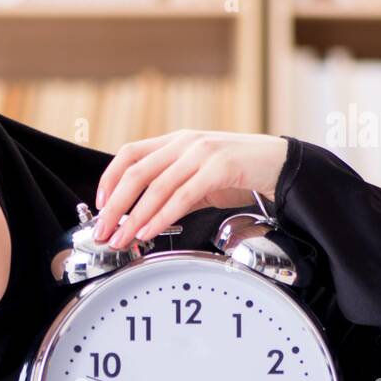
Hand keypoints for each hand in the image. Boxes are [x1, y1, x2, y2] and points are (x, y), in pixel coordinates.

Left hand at [93, 130, 288, 248]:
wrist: (282, 165)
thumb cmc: (241, 173)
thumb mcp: (199, 178)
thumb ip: (172, 192)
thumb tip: (142, 217)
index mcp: (175, 142)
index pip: (129, 154)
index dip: (108, 179)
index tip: (99, 205)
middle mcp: (185, 143)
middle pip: (135, 173)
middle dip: (113, 206)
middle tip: (102, 230)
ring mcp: (202, 153)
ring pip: (156, 186)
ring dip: (133, 217)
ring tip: (121, 239)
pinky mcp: (220, 167)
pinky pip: (182, 196)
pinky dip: (161, 217)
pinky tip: (149, 231)